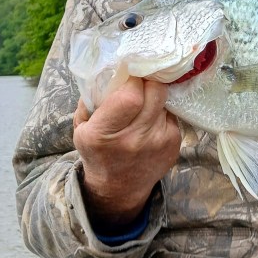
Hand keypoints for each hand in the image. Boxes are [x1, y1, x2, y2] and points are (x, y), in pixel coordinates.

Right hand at [73, 77, 180, 232]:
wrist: (118, 189)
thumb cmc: (98, 152)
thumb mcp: (82, 127)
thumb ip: (92, 98)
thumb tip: (110, 69)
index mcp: (104, 134)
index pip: (131, 95)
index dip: (132, 79)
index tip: (128, 75)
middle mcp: (134, 140)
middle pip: (155, 92)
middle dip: (148, 80)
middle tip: (140, 81)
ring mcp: (158, 143)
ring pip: (165, 100)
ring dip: (154, 96)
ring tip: (143, 103)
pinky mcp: (174, 144)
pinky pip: (171, 114)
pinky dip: (162, 111)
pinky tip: (151, 119)